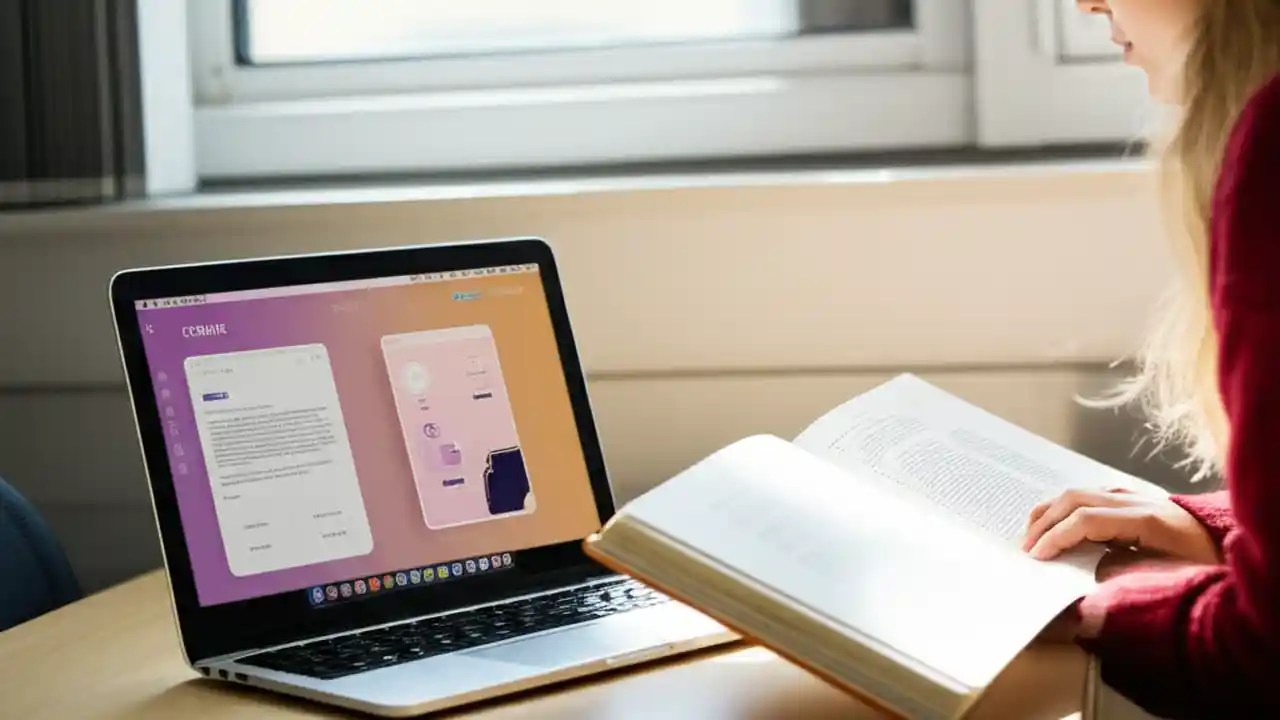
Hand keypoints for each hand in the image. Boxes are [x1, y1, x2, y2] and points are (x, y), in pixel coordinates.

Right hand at [1023, 488, 1219, 563]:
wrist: (1231, 549)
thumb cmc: (1202, 568)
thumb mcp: (1166, 577)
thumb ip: (1123, 572)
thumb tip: (1084, 572)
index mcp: (1148, 518)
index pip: (1087, 519)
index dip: (1057, 537)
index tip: (1038, 556)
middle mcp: (1139, 500)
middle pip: (1077, 498)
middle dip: (1046, 521)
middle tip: (1026, 547)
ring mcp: (1138, 495)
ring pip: (1081, 491)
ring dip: (1052, 510)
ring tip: (1033, 534)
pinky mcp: (1137, 499)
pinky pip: (1093, 494)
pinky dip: (1068, 507)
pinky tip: (1058, 522)